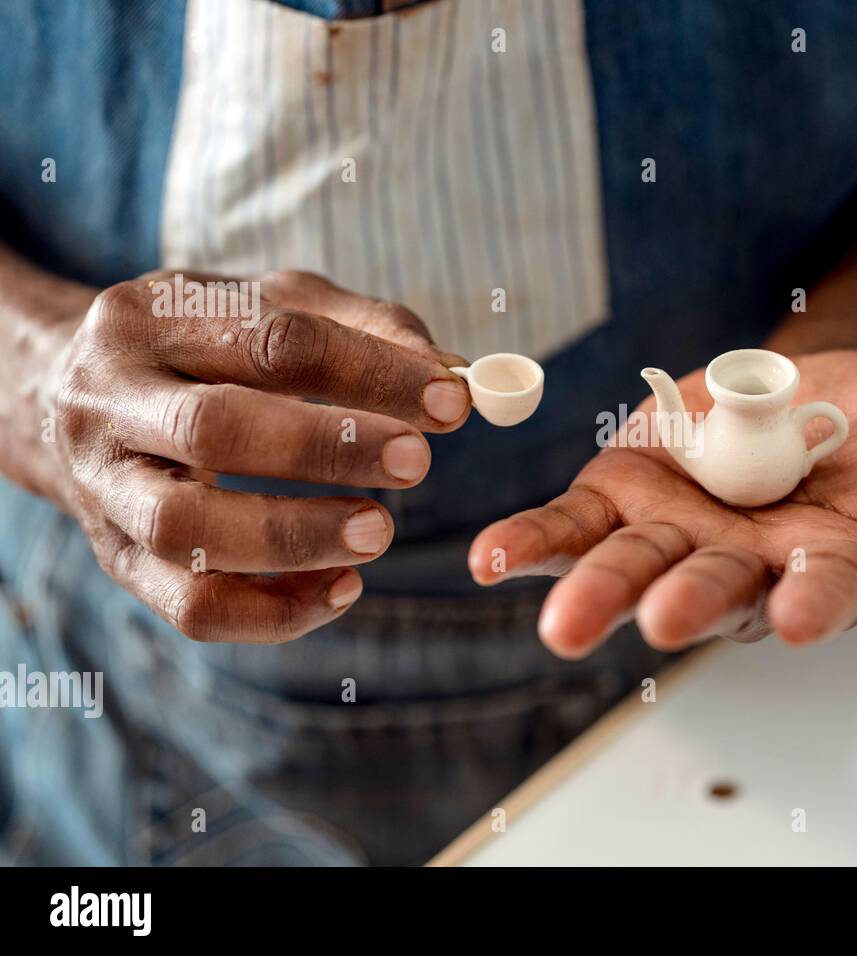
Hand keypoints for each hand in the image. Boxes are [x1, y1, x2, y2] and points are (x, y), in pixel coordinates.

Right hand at [49, 269, 470, 642]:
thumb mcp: (272, 305)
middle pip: (213, 431)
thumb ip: (367, 329)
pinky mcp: (116, 561)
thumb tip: (454, 378)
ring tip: (380, 532)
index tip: (452, 402)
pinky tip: (343, 589)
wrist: (64, 395)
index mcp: (156, 318)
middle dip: (326, 450)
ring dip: (296, 538)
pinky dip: (273, 612)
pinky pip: (190, 607)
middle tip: (417, 462)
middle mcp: (111, 401)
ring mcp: (102, 487)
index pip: (273, 342)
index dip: (371, 374)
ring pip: (187, 531)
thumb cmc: (204, 346)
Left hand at [470, 350, 856, 658]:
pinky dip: (534, 541)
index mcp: (835, 553)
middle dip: (687, 603)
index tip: (804, 613)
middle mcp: (752, 562)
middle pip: (717, 588)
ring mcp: (680, 535)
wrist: (810, 401)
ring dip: (592, 588)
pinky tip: (489, 559)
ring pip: (631, 567)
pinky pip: (573, 525)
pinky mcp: (624, 498)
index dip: (820, 597)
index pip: (831, 585)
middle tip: (656, 625)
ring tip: (556, 617)